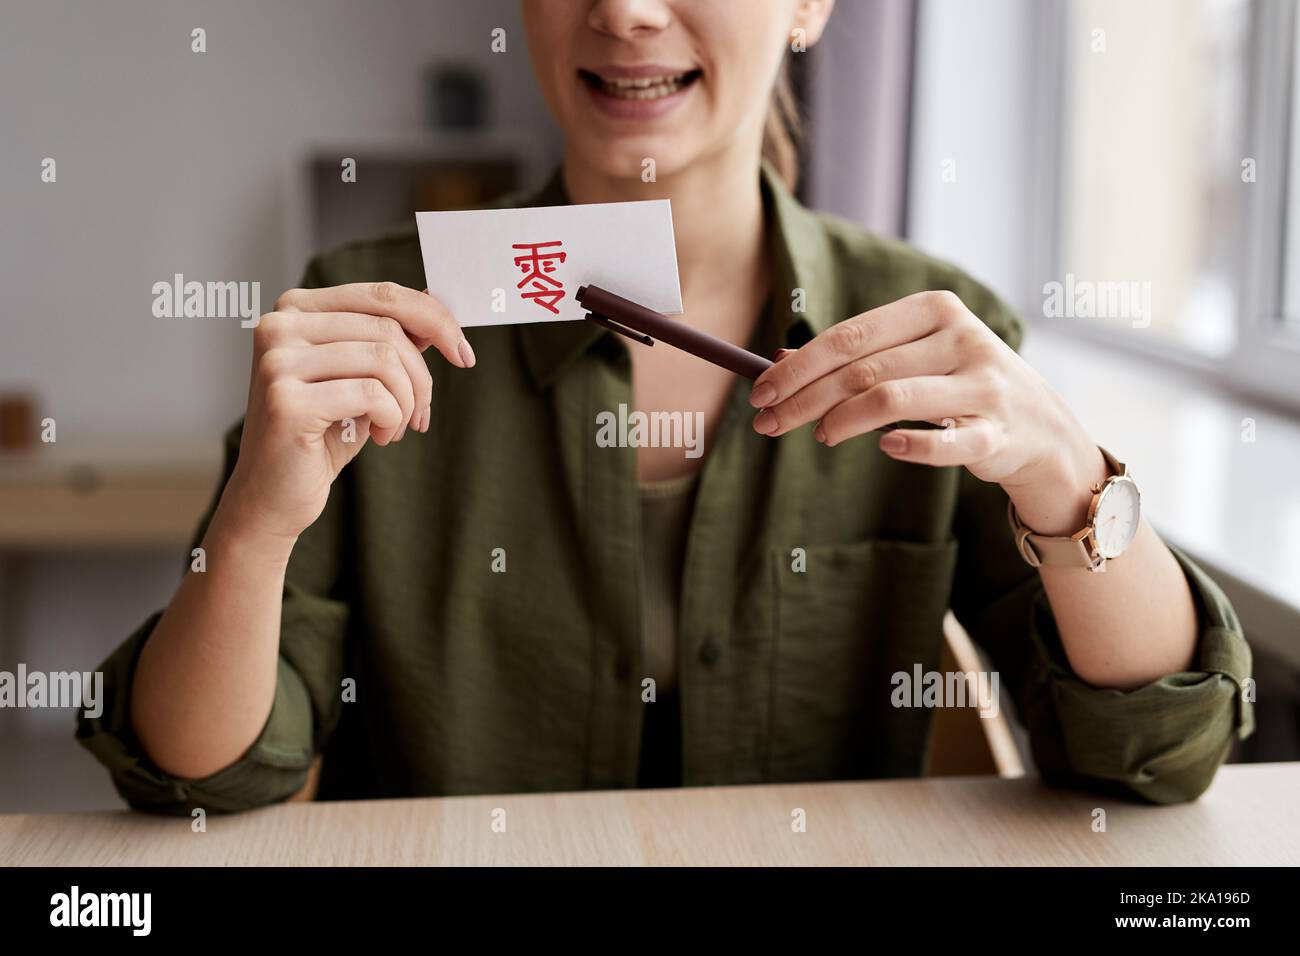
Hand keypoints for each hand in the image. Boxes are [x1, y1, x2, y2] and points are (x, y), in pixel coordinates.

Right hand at [219, 282, 471, 541]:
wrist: (274, 495)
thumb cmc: (322, 435)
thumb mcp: (363, 378)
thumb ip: (390, 338)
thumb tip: (436, 300)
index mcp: (296, 309)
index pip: (383, 294)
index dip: (435, 320)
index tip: (464, 354)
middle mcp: (280, 326)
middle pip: (388, 328)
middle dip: (422, 377)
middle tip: (421, 414)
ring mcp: (279, 362)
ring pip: (384, 360)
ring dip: (407, 402)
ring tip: (395, 428)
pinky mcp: (287, 401)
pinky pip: (372, 395)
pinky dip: (391, 419)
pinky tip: (378, 438)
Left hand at [748, 291, 1100, 522]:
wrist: (1040, 428)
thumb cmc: (959, 386)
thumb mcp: (914, 358)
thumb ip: (856, 358)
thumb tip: (778, 363)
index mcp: (934, 310)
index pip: (849, 337)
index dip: (798, 366)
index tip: (760, 392)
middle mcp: (961, 339)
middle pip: (862, 369)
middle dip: (805, 398)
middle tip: (769, 423)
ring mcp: (982, 385)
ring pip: (892, 398)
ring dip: (842, 420)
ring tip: (819, 436)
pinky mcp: (996, 431)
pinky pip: (943, 443)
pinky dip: (909, 447)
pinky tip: (884, 447)